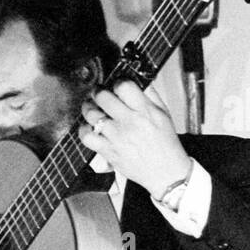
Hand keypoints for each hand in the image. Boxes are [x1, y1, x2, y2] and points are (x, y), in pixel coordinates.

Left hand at [78, 80, 191, 198]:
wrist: (165, 172)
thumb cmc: (165, 142)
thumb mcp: (163, 113)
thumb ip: (150, 94)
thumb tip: (139, 78)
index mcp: (145, 111)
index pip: (124, 86)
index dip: (117, 81)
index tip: (116, 84)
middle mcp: (130, 123)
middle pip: (103, 97)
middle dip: (98, 90)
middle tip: (98, 92)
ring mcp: (117, 137)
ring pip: (92, 115)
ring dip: (88, 107)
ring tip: (91, 107)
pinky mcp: (108, 151)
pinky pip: (87, 137)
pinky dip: (83, 130)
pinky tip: (89, 127)